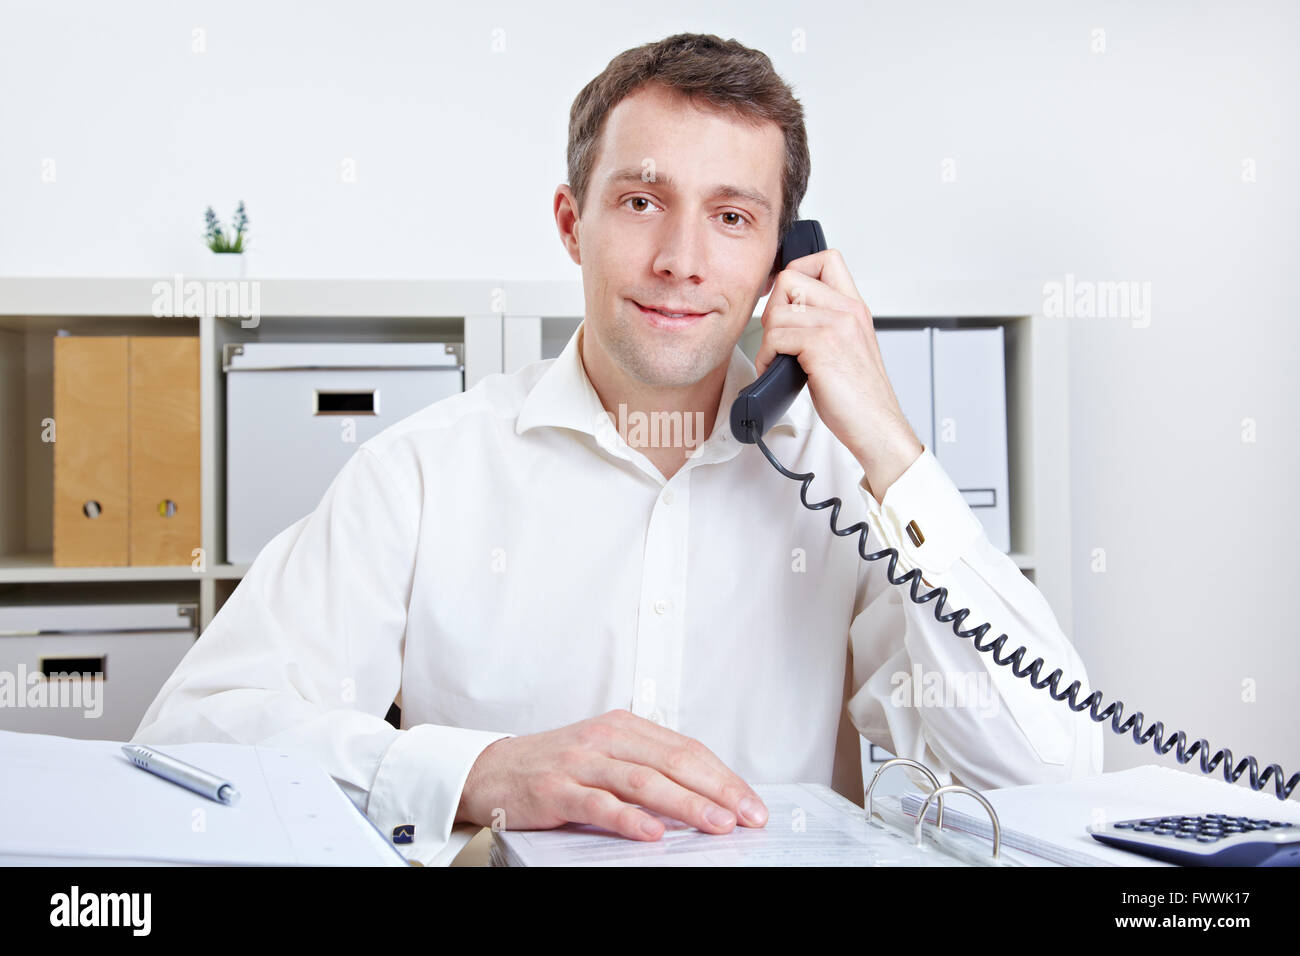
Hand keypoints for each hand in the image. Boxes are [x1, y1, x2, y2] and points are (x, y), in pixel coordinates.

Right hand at [454, 708, 768, 839]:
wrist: (489, 770)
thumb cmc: (552, 766)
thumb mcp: (604, 754)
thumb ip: (646, 766)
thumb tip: (704, 794)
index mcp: (624, 726)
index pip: (686, 749)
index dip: (723, 776)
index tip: (751, 803)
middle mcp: (606, 738)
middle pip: (673, 762)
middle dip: (717, 790)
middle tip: (746, 815)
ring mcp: (580, 762)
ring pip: (643, 781)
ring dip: (686, 804)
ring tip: (716, 824)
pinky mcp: (556, 789)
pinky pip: (599, 804)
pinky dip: (629, 818)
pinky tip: (652, 833)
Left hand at [753, 249, 922, 499]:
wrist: (876, 427)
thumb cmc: (859, 397)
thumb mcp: (846, 348)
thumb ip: (825, 324)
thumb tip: (786, 314)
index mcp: (855, 307)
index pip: (825, 259)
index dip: (796, 273)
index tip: (786, 301)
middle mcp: (848, 310)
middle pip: (791, 278)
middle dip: (773, 307)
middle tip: (778, 335)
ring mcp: (837, 325)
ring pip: (778, 309)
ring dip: (767, 336)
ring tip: (776, 358)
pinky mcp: (822, 346)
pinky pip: (775, 336)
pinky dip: (766, 355)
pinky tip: (776, 368)